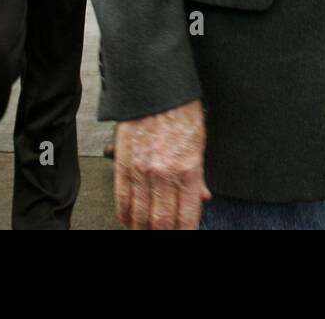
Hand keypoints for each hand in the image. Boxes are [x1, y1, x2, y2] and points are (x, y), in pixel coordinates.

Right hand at [113, 100, 210, 229]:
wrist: (156, 90)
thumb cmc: (180, 113)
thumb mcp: (199, 145)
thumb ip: (199, 176)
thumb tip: (202, 198)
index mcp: (188, 170)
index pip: (186, 217)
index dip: (185, 232)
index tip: (184, 234)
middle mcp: (163, 175)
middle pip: (160, 222)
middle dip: (163, 234)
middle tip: (165, 233)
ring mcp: (141, 172)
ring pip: (139, 216)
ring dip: (142, 229)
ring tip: (146, 231)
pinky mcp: (123, 166)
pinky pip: (121, 200)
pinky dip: (125, 215)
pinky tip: (129, 221)